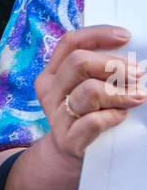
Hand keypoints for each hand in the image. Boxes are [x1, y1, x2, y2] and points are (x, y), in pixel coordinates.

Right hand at [35, 25, 145, 160]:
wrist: (71, 155)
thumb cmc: (88, 114)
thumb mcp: (86, 87)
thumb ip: (99, 70)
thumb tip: (131, 58)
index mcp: (53, 73)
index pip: (70, 42)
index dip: (98, 34)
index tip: (125, 36)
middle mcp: (50, 91)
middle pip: (79, 62)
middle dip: (114, 65)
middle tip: (138, 74)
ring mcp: (57, 115)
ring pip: (89, 91)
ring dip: (121, 93)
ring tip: (138, 97)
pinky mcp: (68, 139)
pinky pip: (94, 120)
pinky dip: (114, 116)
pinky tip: (120, 116)